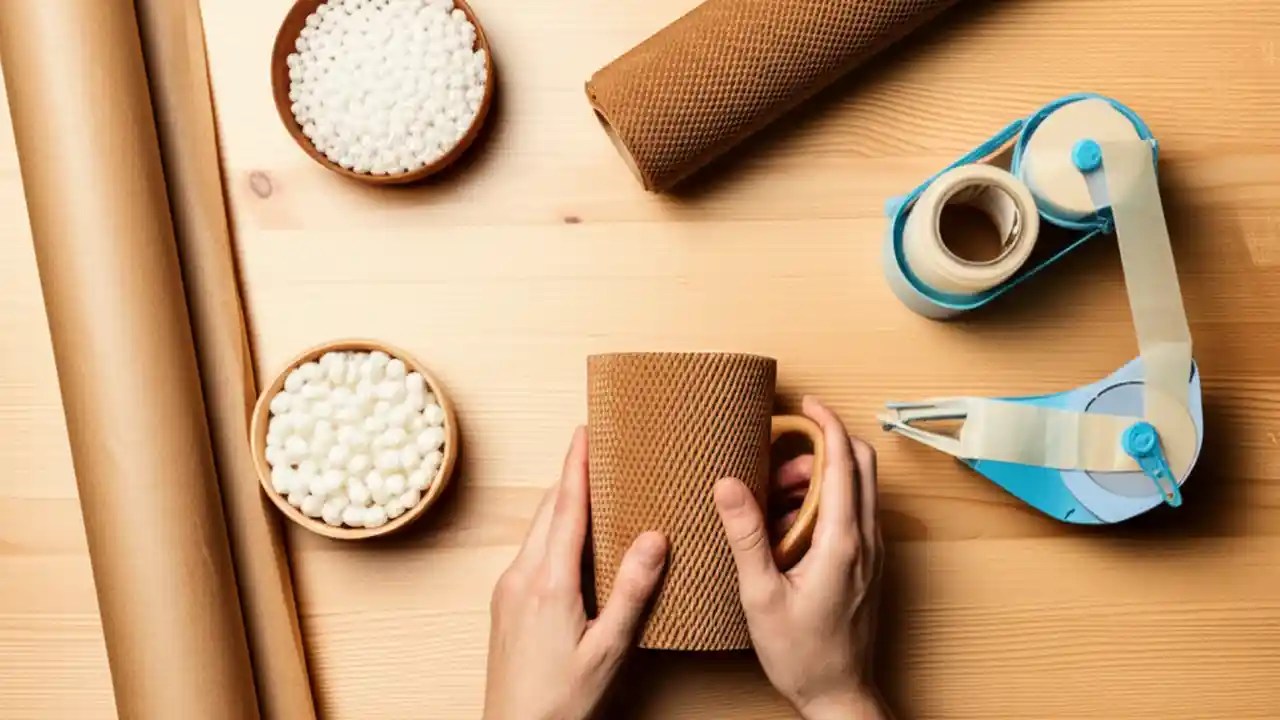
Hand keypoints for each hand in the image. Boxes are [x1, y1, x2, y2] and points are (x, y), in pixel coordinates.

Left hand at [484, 428, 667, 719]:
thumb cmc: (561, 700)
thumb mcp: (606, 649)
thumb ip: (631, 592)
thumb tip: (654, 537)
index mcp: (548, 583)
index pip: (566, 508)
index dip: (577, 466)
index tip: (585, 431)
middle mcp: (521, 576)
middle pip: (548, 509)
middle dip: (571, 475)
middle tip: (597, 446)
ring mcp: (508, 587)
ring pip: (537, 528)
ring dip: (562, 502)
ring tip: (592, 483)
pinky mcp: (505, 600)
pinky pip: (531, 549)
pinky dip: (554, 529)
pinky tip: (575, 537)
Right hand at [714, 397, 886, 719]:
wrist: (840, 695)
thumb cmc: (803, 654)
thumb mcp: (761, 594)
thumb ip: (746, 535)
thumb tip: (728, 484)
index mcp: (843, 541)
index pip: (844, 462)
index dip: (826, 424)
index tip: (806, 405)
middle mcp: (867, 540)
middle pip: (860, 465)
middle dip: (821, 449)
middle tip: (779, 462)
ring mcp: (873, 552)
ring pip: (858, 489)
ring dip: (821, 480)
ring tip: (774, 503)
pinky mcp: (869, 564)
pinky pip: (854, 514)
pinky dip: (826, 503)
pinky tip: (789, 530)